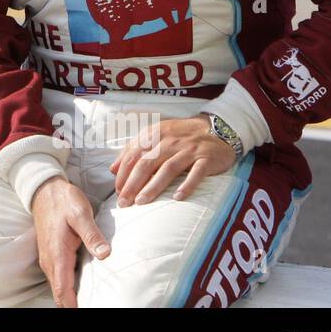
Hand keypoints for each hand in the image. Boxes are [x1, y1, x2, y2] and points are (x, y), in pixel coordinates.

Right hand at [29, 176, 110, 307]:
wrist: (44, 190)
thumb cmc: (63, 200)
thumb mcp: (80, 213)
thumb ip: (92, 234)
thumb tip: (105, 254)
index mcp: (57, 253)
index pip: (62, 289)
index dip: (72, 306)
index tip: (85, 310)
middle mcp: (50, 260)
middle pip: (59, 293)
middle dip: (72, 305)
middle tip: (93, 307)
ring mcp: (49, 258)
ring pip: (58, 287)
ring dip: (70, 298)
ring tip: (89, 303)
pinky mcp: (51, 255)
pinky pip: (58, 278)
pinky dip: (67, 288)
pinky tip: (81, 289)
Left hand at [109, 116, 235, 206]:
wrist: (218, 128)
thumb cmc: (182, 136)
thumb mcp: (155, 136)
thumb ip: (133, 150)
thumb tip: (112, 170)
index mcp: (155, 134)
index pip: (133, 155)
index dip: (123, 174)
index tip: (117, 192)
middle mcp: (170, 141)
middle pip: (147, 163)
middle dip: (133, 184)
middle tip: (124, 202)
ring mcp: (189, 150)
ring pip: (168, 169)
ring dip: (153, 186)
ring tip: (142, 202)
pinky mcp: (206, 159)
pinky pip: (196, 173)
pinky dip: (187, 185)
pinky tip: (178, 198)